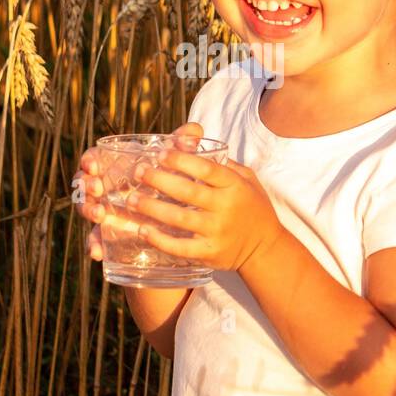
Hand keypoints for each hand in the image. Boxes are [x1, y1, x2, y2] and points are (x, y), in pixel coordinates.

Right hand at [72, 122, 208, 260]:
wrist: (172, 205)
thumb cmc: (168, 174)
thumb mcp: (175, 159)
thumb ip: (182, 143)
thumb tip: (195, 131)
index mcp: (114, 165)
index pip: (93, 159)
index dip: (89, 161)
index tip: (94, 165)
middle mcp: (105, 187)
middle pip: (84, 184)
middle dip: (86, 186)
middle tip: (97, 188)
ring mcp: (105, 210)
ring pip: (87, 209)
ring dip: (89, 211)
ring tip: (100, 215)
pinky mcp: (110, 232)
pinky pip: (97, 239)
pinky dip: (95, 245)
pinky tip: (98, 252)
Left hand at [123, 131, 284, 273]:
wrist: (265, 247)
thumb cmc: (251, 207)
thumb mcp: (246, 178)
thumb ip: (221, 162)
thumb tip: (189, 141)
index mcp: (234, 186)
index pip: (206, 169)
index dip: (181, 160)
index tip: (160, 153)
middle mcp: (225, 208)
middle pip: (188, 192)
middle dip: (159, 180)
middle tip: (138, 172)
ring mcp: (216, 232)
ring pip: (179, 219)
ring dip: (151, 209)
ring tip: (131, 199)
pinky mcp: (209, 253)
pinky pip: (180, 248)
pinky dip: (159, 240)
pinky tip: (143, 230)